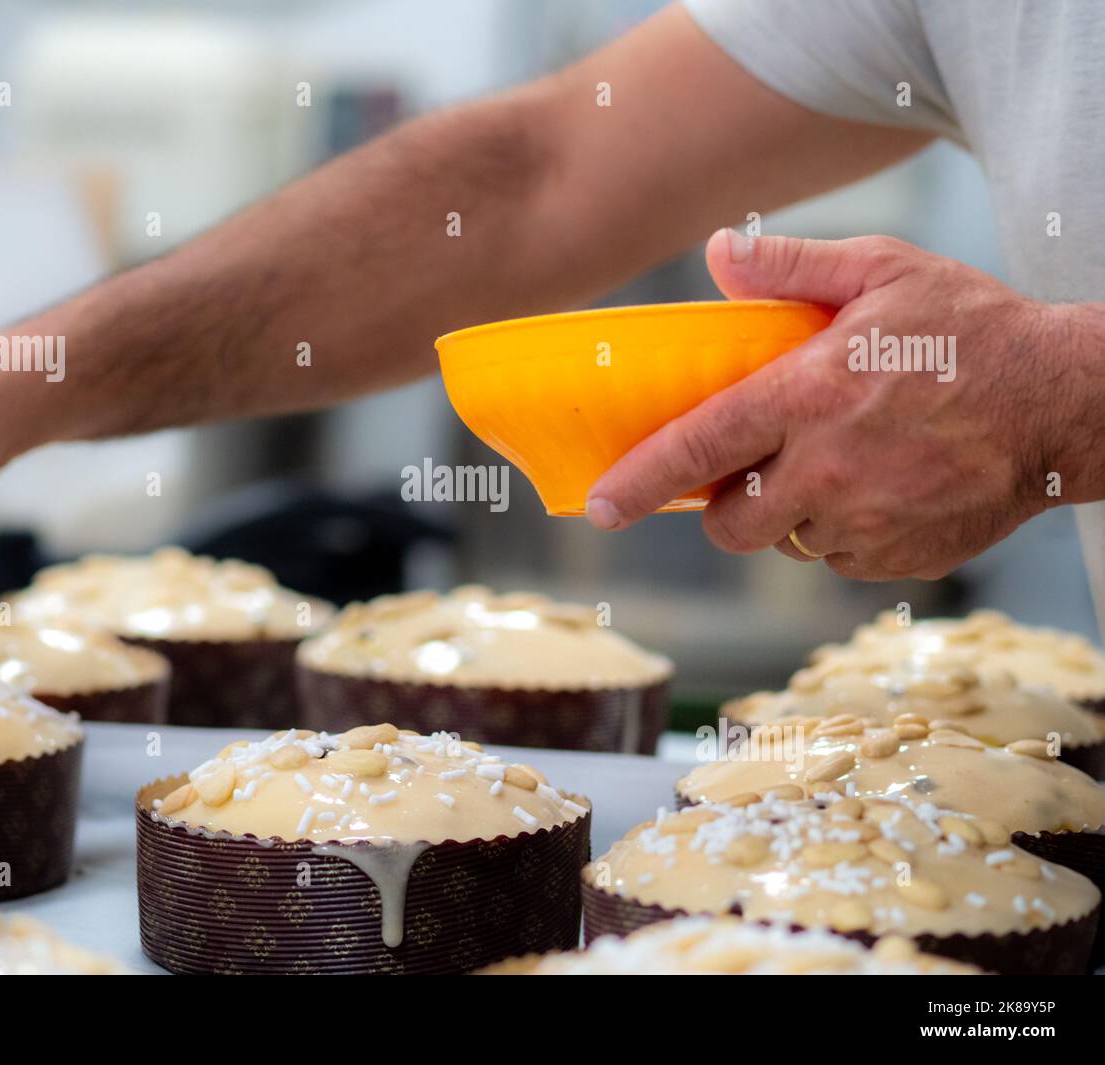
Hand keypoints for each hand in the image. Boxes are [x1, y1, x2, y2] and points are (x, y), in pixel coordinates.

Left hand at [584, 229, 1100, 580]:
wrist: (1069, 401)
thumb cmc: (973, 330)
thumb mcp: (884, 271)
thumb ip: (792, 267)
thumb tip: (717, 254)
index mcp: (811, 396)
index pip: (700, 447)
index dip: (640, 481)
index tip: (599, 505)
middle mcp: (831, 469)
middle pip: (731, 523)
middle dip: (724, 506)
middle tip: (752, 470)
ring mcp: (868, 521)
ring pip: (786, 545)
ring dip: (788, 517)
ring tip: (832, 468)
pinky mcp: (901, 557)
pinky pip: (838, 559)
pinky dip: (840, 534)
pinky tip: (877, 490)